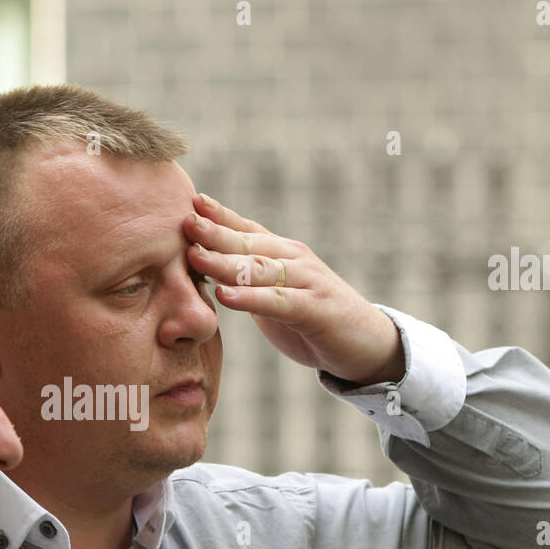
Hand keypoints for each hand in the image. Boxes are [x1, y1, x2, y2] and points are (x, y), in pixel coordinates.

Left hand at [184, 193, 404, 386]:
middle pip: (248, 243)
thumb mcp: (273, 298)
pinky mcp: (315, 309)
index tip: (190, 202)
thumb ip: (245, 283)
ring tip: (195, 255)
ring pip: (260, 268)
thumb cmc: (313, 321)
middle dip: (215, 232)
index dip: (220, 216)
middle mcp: (295, 260)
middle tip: (183, 222)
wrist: (366, 345)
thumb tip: (205, 271)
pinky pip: (278, 301)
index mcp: (283, 254)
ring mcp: (307, 282)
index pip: (247, 230)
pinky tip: (225, 296)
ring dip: (225, 261)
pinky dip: (250, 298)